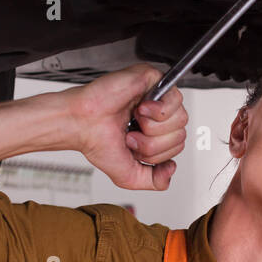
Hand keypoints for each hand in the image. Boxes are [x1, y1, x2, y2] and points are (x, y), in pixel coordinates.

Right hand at [65, 63, 186, 189]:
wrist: (81, 124)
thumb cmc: (98, 142)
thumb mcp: (130, 176)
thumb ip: (155, 182)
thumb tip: (171, 170)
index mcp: (155, 132)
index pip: (177, 145)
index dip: (157, 153)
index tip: (133, 146)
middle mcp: (158, 114)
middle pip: (181, 134)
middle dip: (154, 143)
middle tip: (131, 135)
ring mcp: (157, 96)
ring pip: (181, 118)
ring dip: (154, 128)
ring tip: (134, 122)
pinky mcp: (153, 79)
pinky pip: (175, 98)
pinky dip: (158, 110)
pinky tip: (140, 109)